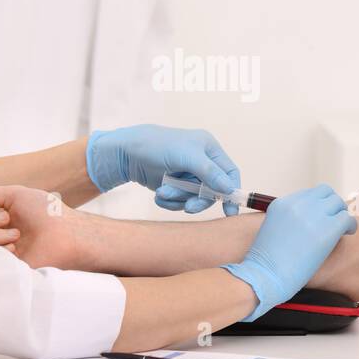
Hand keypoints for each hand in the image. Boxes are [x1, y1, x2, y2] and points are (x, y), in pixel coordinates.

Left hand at [86, 125, 242, 213]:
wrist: (125, 153)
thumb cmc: (157, 146)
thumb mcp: (186, 156)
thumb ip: (210, 172)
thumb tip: (229, 189)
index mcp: (209, 149)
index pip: (230, 173)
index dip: (232, 191)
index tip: (229, 212)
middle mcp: (201, 162)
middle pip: (212, 191)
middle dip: (198, 199)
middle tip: (188, 207)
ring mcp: (187, 176)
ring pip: (194, 199)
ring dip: (179, 198)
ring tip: (163, 191)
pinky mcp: (174, 186)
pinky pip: (180, 202)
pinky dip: (170, 201)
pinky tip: (159, 194)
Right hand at [222, 184, 357, 321]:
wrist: (264, 276)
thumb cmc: (266, 264)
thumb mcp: (272, 231)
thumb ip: (289, 221)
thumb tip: (309, 224)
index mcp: (282, 204)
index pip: (310, 194)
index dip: (319, 205)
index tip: (321, 217)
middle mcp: (298, 204)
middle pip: (326, 193)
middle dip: (332, 206)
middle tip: (334, 221)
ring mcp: (313, 215)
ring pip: (338, 203)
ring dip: (341, 214)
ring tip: (341, 229)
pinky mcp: (326, 229)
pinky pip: (347, 219)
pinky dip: (349, 226)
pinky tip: (346, 235)